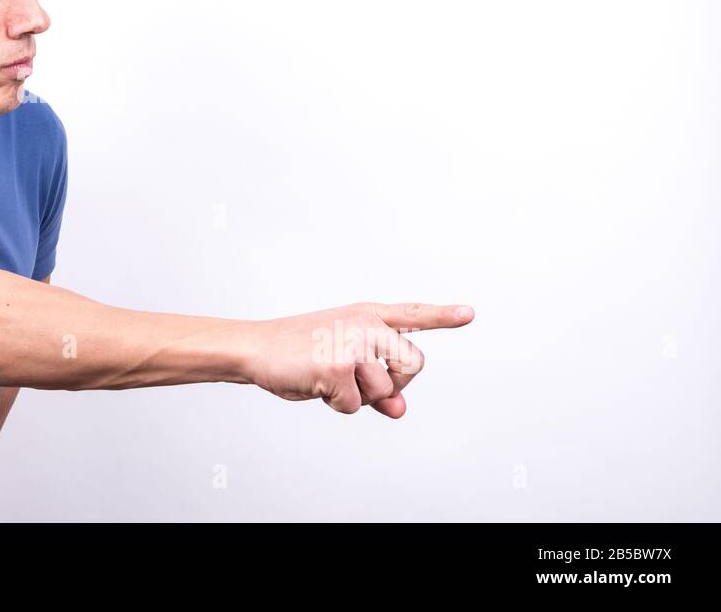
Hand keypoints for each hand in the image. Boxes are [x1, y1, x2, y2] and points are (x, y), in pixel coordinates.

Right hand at [245, 301, 474, 417]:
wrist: (255, 348)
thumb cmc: (297, 353)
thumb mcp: (342, 364)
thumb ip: (377, 385)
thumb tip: (400, 411)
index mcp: (366, 315)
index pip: (412, 315)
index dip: (443, 316)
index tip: (469, 314)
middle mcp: (364, 323)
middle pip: (413, 364)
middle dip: (394, 383)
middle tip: (359, 380)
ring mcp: (352, 342)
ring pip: (385, 391)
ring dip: (358, 396)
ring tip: (326, 377)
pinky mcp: (337, 365)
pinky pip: (356, 405)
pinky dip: (336, 404)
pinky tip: (314, 383)